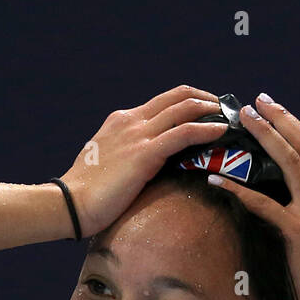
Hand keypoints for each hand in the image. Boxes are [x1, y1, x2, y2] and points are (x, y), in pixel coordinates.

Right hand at [59, 84, 228, 236]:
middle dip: (205, 99)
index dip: (188, 101)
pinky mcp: (145, 153)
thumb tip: (144, 161)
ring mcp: (138, 134)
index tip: (206, 109)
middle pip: (177, 97)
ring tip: (230, 118)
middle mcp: (131, 120)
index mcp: (121, 120)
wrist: (70, 203)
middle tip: (225, 109)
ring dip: (211, 110)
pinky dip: (206, 129)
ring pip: (184, 109)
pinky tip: (221, 131)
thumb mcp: (107, 161)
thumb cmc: (85, 191)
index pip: (162, 101)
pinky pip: (183, 133)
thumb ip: (126, 152)